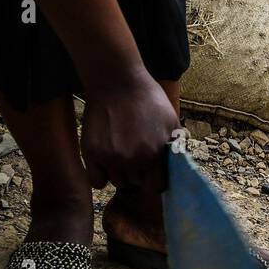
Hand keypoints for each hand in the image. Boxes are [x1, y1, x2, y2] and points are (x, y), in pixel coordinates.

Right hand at [81, 68, 178, 190]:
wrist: (117, 82)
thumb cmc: (147, 99)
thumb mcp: (171, 121)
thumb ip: (175, 147)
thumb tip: (177, 168)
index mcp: (154, 154)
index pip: (156, 186)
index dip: (155, 180)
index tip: (152, 173)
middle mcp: (132, 160)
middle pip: (136, 183)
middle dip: (138, 173)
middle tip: (135, 155)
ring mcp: (110, 157)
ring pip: (117, 182)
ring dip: (120, 173)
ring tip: (121, 153)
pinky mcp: (92, 153)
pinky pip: (97, 181)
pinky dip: (101, 177)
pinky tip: (105, 163)